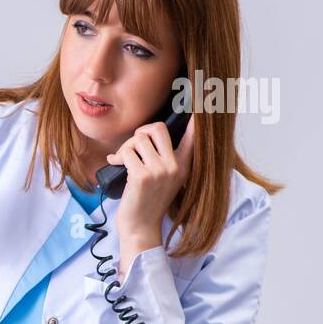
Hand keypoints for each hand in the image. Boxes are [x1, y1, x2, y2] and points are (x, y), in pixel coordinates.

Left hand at [105, 115, 195, 271]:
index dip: (196, 117)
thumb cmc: (147, 201)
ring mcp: (160, 170)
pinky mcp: (142, 176)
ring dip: (125, 148)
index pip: (194, 135)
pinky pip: (126, 152)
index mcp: (184, 165)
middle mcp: (175, 166)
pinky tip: (116, 165)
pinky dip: (118, 157)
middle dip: (140, 133)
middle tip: (134, 147)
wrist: (140, 227)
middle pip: (157, 128)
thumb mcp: (164, 179)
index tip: (207, 97)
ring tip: (124, 161)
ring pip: (138, 139)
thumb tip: (147, 134)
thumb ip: (162, 158)